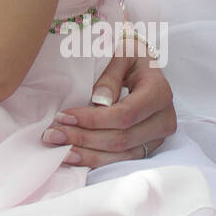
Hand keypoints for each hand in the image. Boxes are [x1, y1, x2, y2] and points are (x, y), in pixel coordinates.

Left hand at [42, 43, 175, 168]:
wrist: (144, 66)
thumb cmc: (130, 56)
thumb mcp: (121, 54)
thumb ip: (110, 75)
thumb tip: (98, 102)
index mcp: (159, 92)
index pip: (124, 115)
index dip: (93, 120)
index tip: (64, 116)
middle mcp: (164, 119)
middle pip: (121, 139)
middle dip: (84, 139)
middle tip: (52, 135)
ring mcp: (157, 137)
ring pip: (121, 155)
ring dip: (87, 155)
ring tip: (59, 150)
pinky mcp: (147, 147)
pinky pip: (121, 161)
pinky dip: (96, 160)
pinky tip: (73, 158)